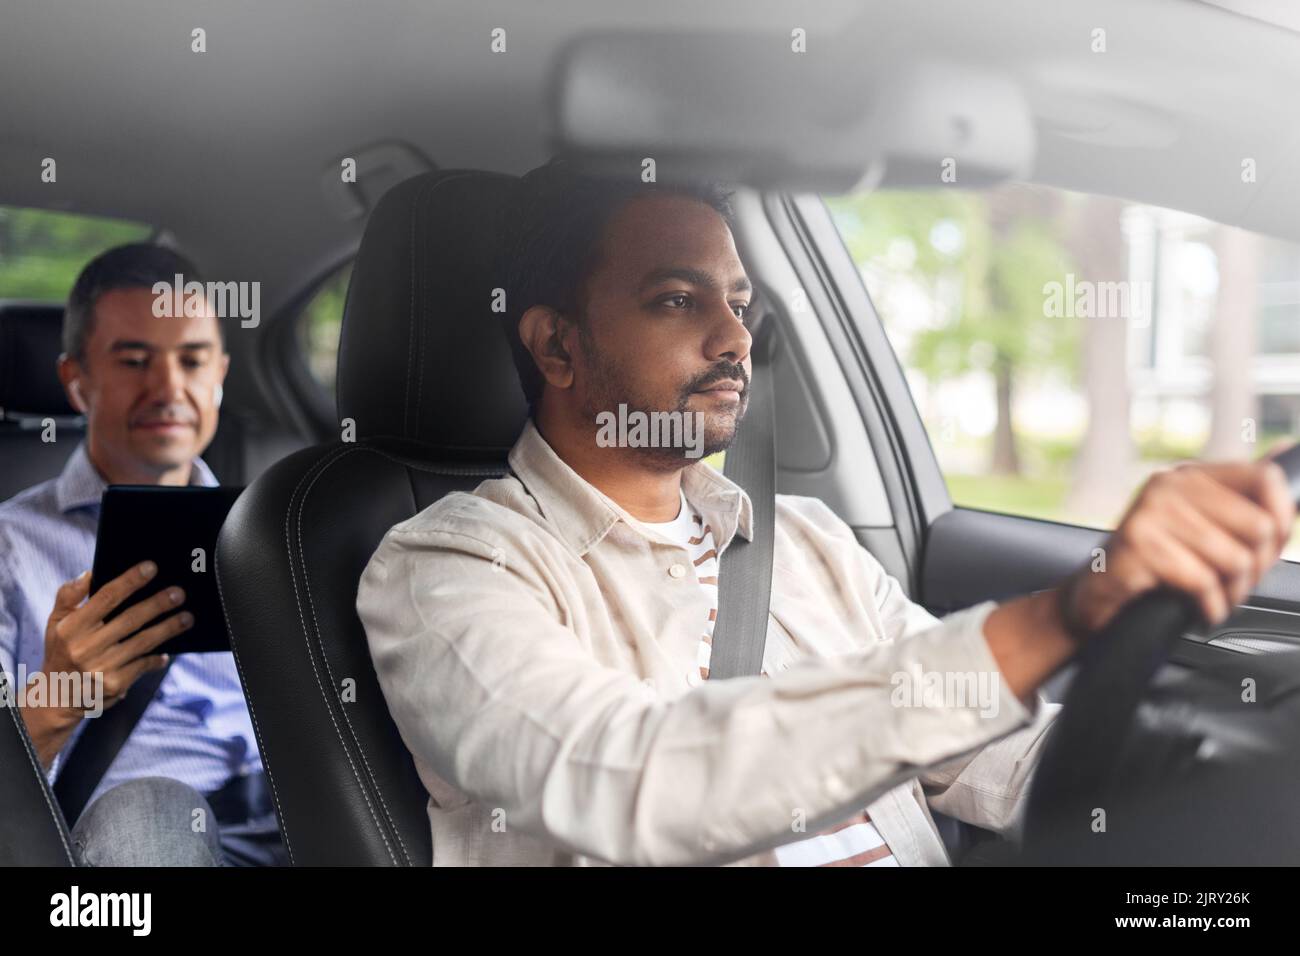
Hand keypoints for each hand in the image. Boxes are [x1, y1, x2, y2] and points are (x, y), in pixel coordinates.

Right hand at [22, 561, 193, 766]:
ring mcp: (101, 667)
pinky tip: (167, 652)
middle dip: (157, 604)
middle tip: (179, 593)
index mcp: (72, 628)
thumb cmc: (62, 651)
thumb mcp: (56, 623)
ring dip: (168, 629)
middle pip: (129, 620)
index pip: (105, 598)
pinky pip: (143, 665)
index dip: (129, 581)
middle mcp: (85, 647)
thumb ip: (69, 596)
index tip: (151, 567)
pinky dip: (157, 658)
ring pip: (142, 643)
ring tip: (187, 617)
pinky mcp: (114, 684)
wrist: (58, 696)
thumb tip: (90, 573)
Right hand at [1059, 460, 1295, 637]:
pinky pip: (1203, 581)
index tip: (1271, 548)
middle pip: (1258, 526)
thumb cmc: (1153, 567)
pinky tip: (1199, 610)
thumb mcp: (1202, 528)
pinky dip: (1210, 608)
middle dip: (1256, 569)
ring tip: (1215, 599)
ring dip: (1233, 594)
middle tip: (1234, 584)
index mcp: (1189, 476)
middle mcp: (1169, 486)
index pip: (1265, 477)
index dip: (1283, 518)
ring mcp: (1151, 512)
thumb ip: (1245, 498)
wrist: (1093, 598)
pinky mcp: (1139, 544)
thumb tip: (1284, 449)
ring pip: (1235, 559)